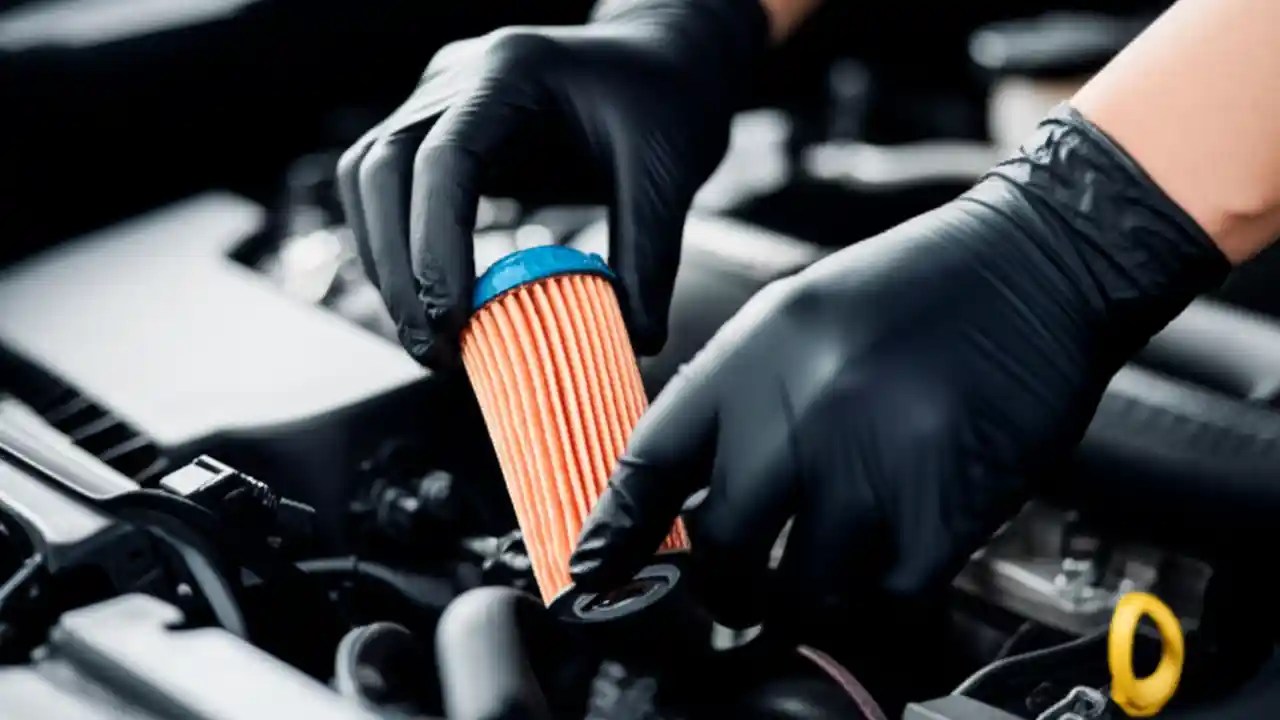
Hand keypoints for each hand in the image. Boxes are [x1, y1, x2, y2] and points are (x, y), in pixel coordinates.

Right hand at [336, 0, 768, 369]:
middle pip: (381, 169)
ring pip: (368, 178)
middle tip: (434, 352)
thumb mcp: (666, 175)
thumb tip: (634, 344)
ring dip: (386, 264)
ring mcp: (438, 99)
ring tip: (430, 340)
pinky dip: (399, 247)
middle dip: (396, 270)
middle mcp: (458, 77)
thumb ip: (648, 258)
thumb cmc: (665, 102)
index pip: (444, 159)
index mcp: (512, 71)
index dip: (436, 248)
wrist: (660, 60)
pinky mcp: (438, 128)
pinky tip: (435, 301)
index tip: (454, 324)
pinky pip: (389, 187)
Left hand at [569, 107, 1229, 628]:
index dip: (615, 530)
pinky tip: (883, 571)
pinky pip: (887, 600)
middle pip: (723, 551)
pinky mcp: (947, 509)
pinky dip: (878, 603)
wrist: (1036, 263)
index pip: (650, 462)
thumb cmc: (914, 289)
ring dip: (803, 603)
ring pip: (803, 594)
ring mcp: (875, 465)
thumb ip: (738, 392)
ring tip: (816, 581)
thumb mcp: (798, 313)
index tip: (595, 570)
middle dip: (723, 588)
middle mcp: (802, 411)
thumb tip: (688, 480)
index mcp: (753, 356)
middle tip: (736, 591)